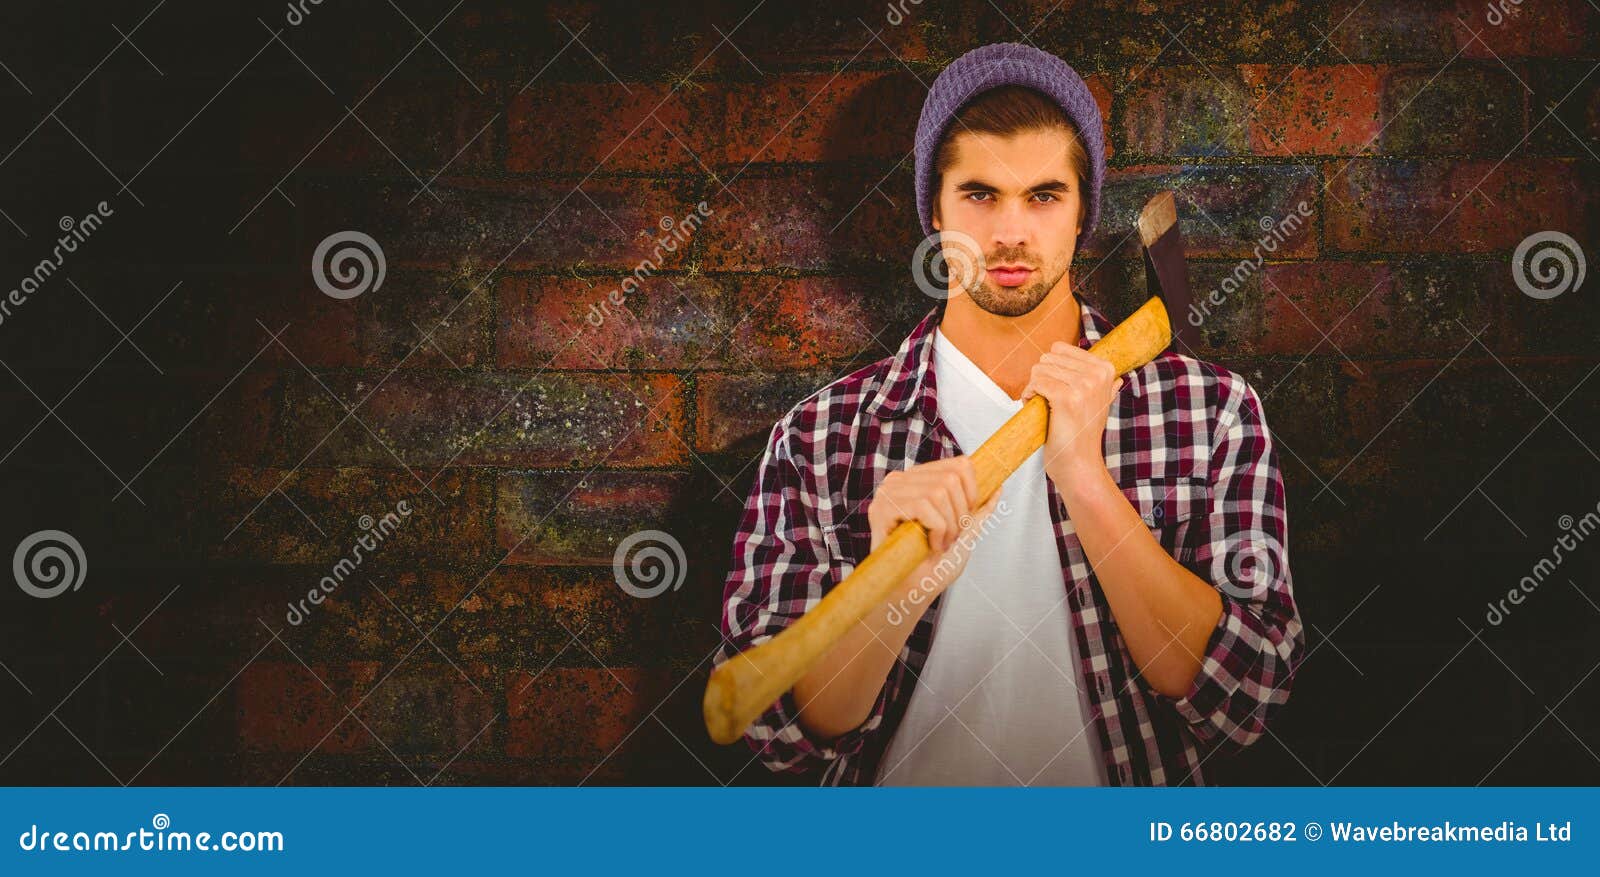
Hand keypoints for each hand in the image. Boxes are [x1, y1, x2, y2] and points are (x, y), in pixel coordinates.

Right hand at [865, 456, 1000, 625]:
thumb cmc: (934, 566)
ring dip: (947, 525)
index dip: (972, 492)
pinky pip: (922, 505)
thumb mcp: (965, 534)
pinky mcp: (881, 508)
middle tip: (950, 538)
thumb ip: (979, 510)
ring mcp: (888, 492)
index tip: (965, 519)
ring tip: (939, 543)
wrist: (911, 593)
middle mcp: (902, 480)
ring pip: (938, 491)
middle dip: (960, 514)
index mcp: (920, 480)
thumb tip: (999, 486)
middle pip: (951, 477)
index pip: (959, 464)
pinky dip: (935, 529)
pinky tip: (929, 545)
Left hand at [1021, 341, 1122, 491]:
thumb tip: (1117, 378)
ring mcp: (1083, 385)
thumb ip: (1106, 388)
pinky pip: (1035, 383)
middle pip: (1047, 357)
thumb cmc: (1083, 434)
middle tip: (1047, 400)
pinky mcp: (1067, 398)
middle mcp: (1097, 374)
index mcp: (1105, 369)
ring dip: (1033, 387)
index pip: (1060, 348)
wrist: (1079, 463)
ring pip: (1039, 369)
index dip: (1051, 368)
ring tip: (1044, 406)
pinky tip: (1035, 408)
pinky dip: (1028, 395)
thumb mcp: (1100, 406)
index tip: (1057, 388)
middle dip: (1040, 378)